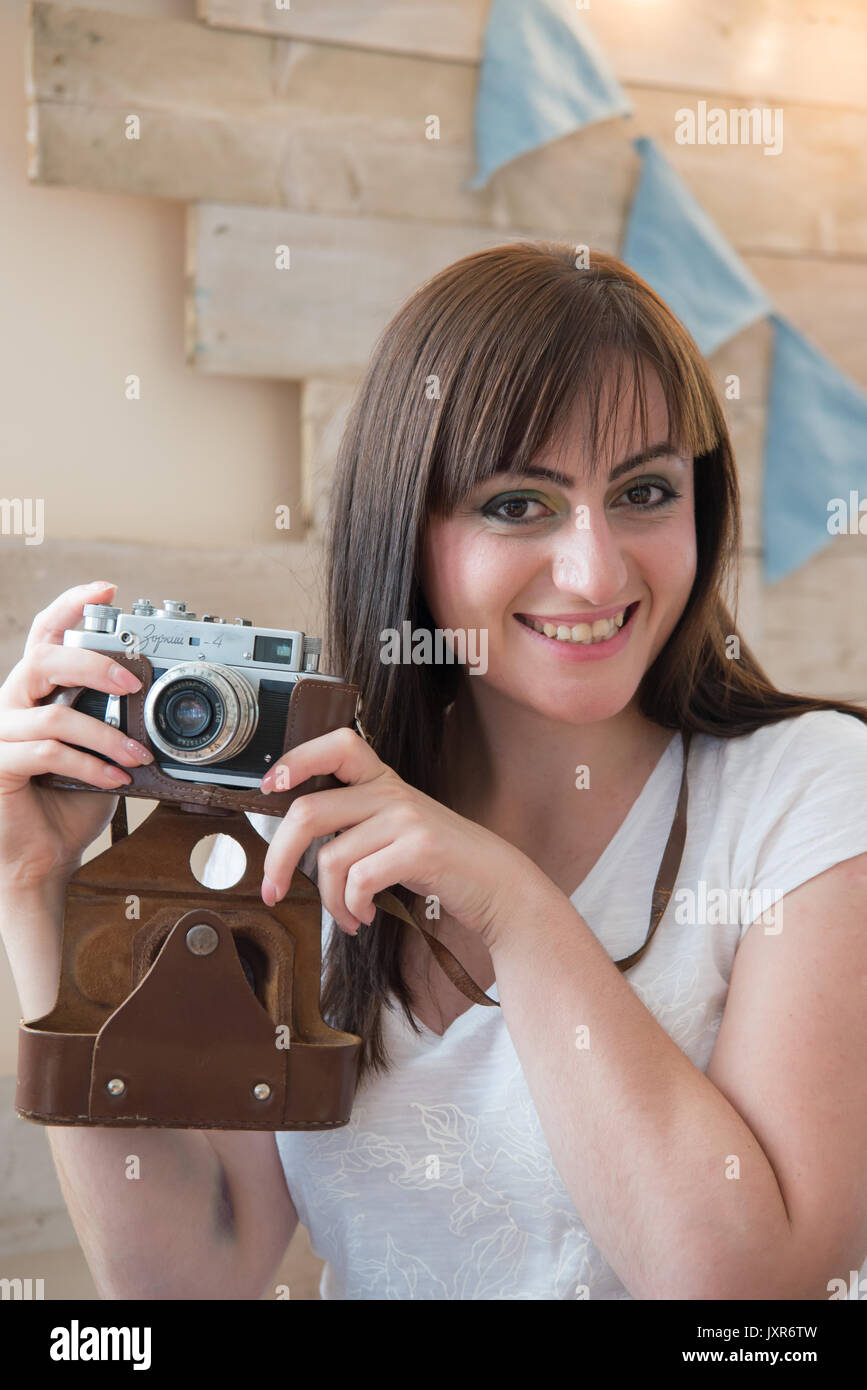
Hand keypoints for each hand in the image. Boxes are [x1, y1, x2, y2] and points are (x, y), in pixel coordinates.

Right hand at [0, 581, 155, 889]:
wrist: (41, 860)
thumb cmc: (66, 805)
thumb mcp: (101, 752)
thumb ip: (114, 720)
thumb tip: (154, 698)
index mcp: (35, 693)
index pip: (45, 634)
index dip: (70, 606)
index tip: (107, 590)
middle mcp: (11, 705)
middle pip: (42, 658)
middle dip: (93, 662)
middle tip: (134, 681)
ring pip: (54, 714)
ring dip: (107, 735)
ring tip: (137, 758)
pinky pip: (47, 752)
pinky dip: (90, 764)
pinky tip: (114, 780)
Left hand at [258, 726, 543, 950]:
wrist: (496, 883)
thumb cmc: (440, 861)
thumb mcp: (396, 827)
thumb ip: (355, 822)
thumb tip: (290, 844)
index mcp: (382, 780)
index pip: (337, 745)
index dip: (296, 759)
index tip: (269, 786)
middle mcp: (391, 792)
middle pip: (308, 811)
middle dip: (277, 857)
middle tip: (272, 890)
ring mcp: (406, 818)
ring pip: (331, 859)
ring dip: (329, 901)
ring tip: (346, 915)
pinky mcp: (419, 850)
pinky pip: (359, 882)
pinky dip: (352, 909)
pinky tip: (364, 916)